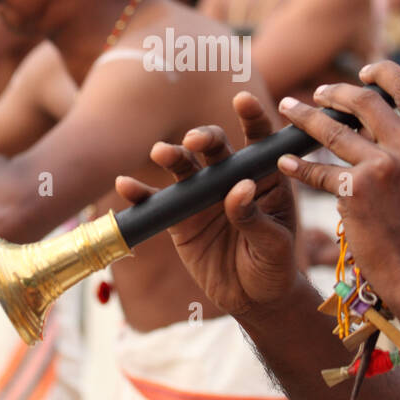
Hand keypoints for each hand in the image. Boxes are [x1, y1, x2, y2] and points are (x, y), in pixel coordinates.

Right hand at [114, 92, 299, 321]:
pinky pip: (157, 202)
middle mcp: (230, 178)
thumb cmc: (274, 267)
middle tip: (194, 142)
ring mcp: (202, 195)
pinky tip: (125, 186)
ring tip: (160, 152)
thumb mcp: (273, 245)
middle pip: (215, 148)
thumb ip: (254, 217)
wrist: (252, 299)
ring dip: (171, 155)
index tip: (242, 100)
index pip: (259, 141)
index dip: (252, 117)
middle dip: (204, 138)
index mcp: (263, 177)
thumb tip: (238, 189)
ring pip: (184, 167)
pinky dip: (140, 194)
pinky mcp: (179, 218)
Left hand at [274, 61, 399, 305]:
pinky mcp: (356, 191)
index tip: (362, 71)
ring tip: (286, 108)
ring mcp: (385, 167)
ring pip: (332, 130)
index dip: (380, 72)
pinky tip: (284, 162)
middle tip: (316, 93)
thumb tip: (383, 110)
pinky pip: (318, 170)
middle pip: (364, 101)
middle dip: (334, 92)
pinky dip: (298, 166)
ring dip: (304, 117)